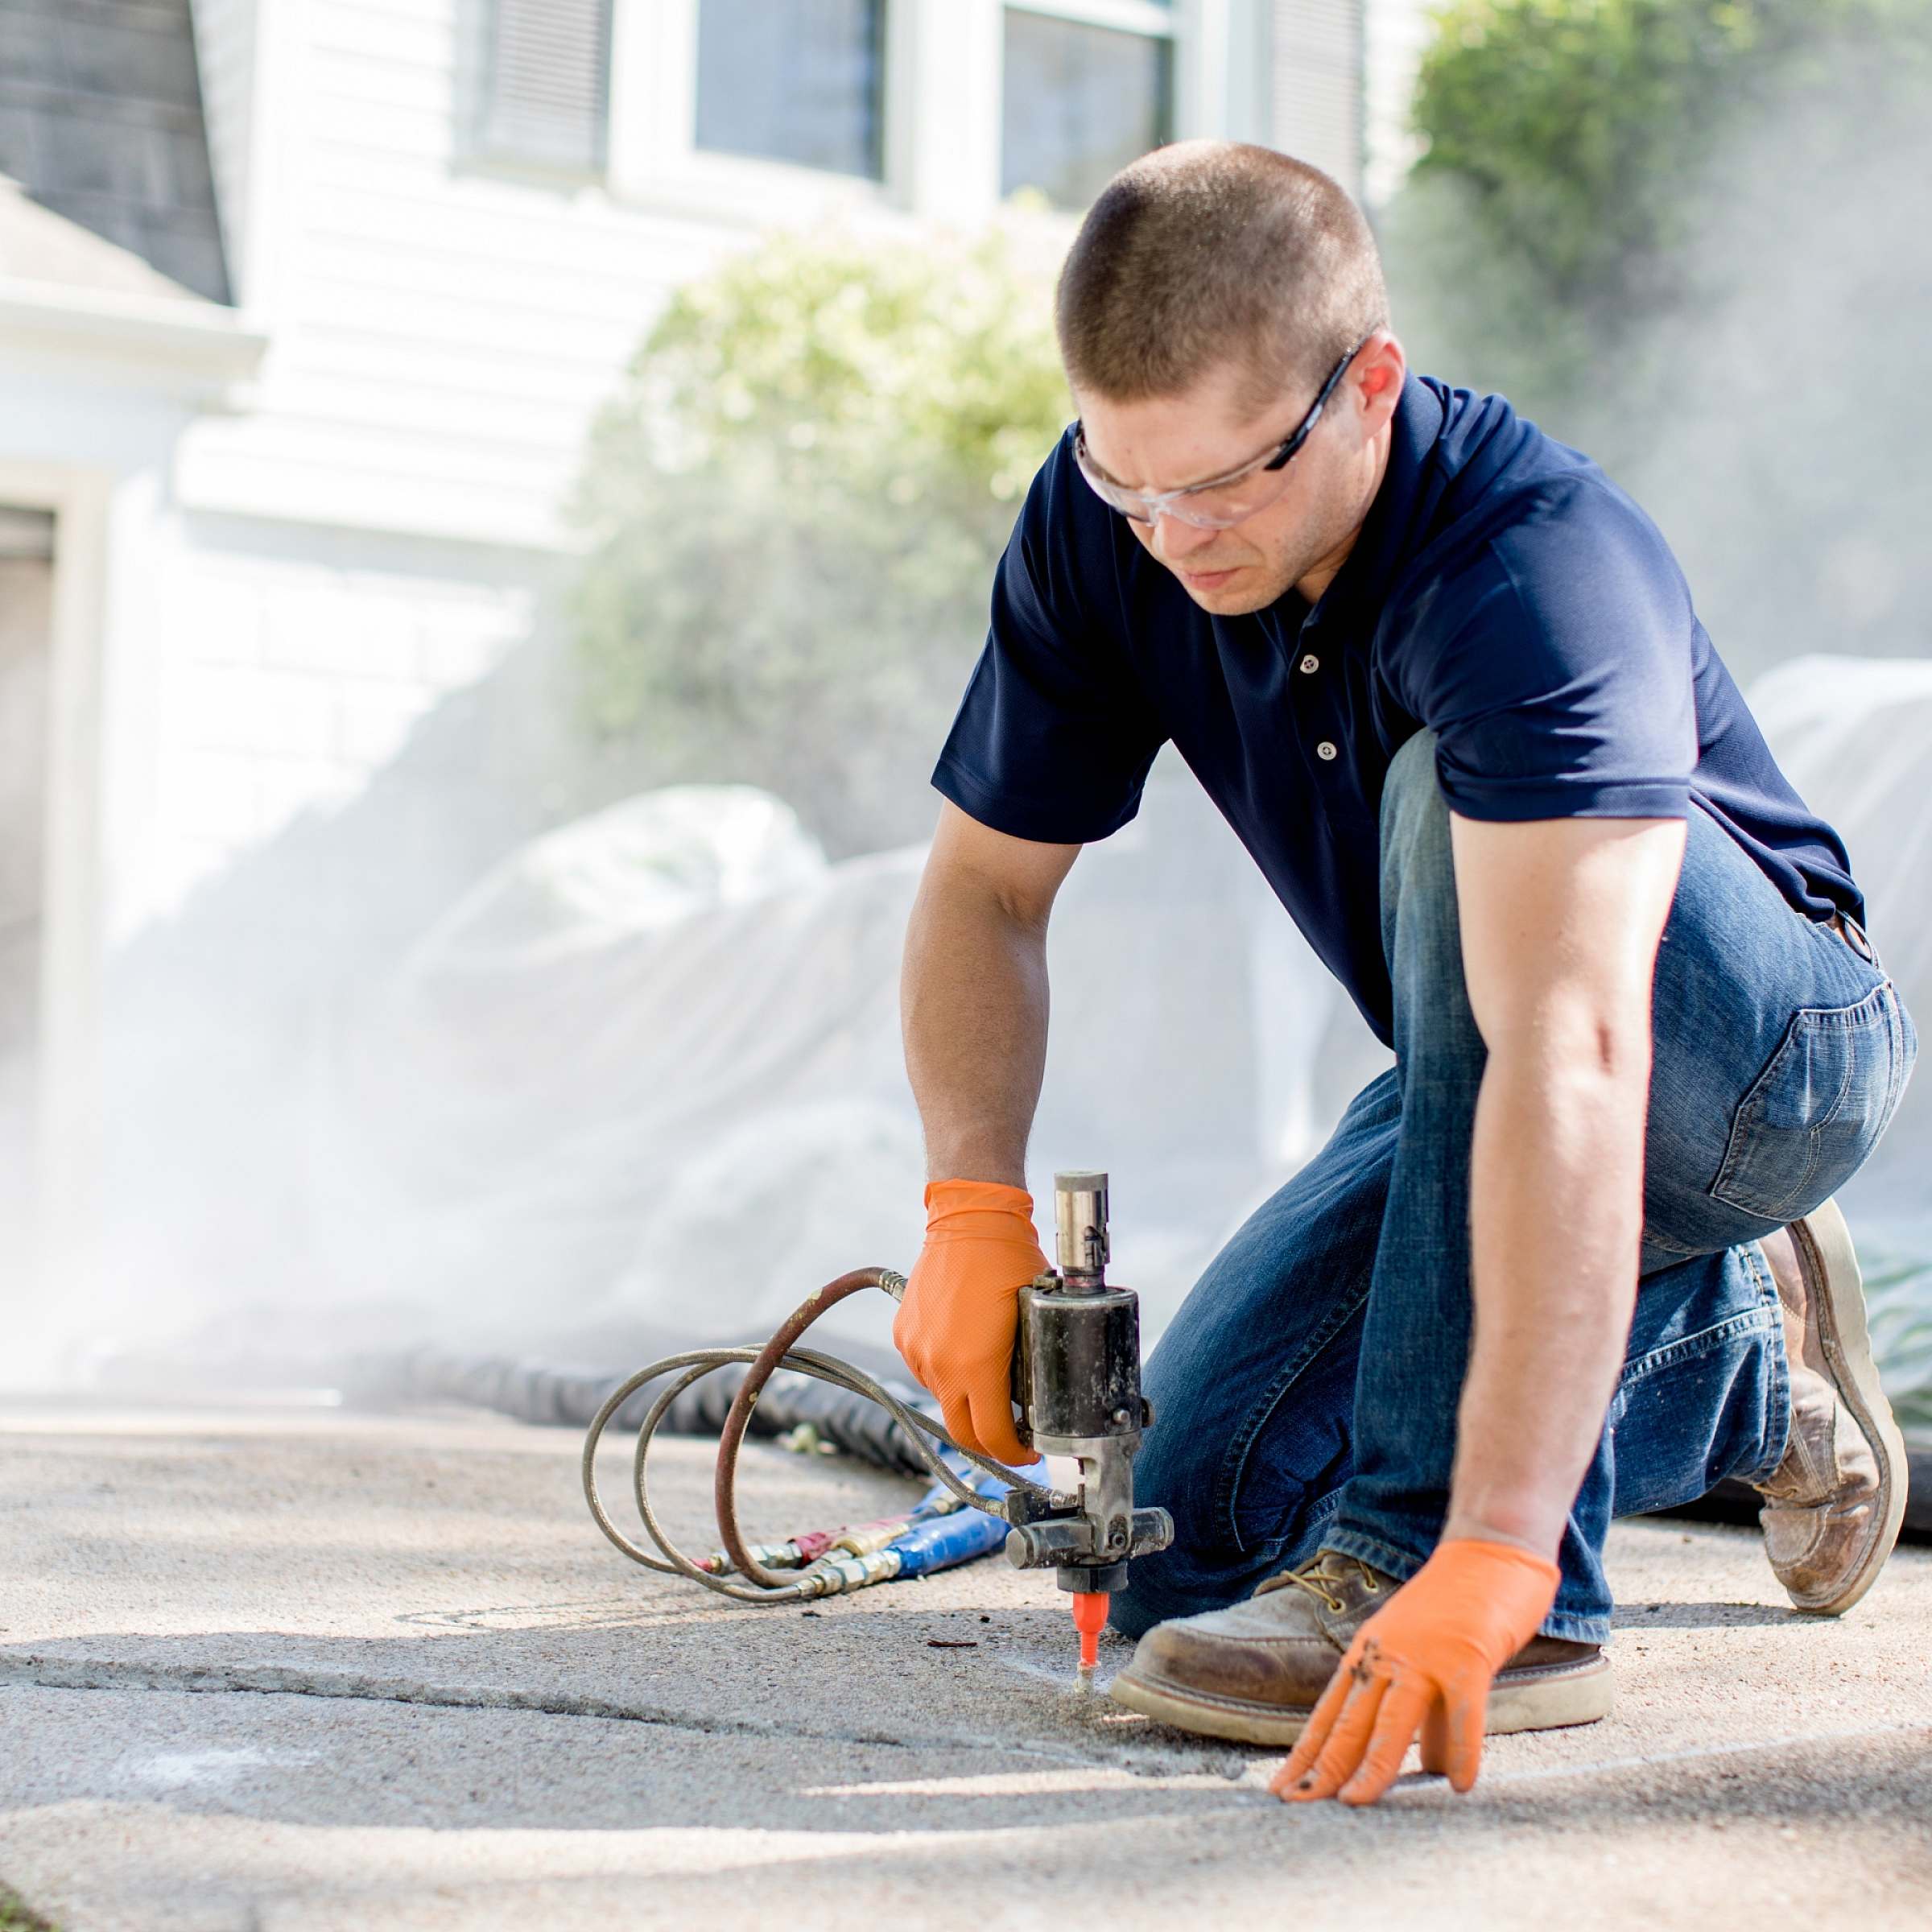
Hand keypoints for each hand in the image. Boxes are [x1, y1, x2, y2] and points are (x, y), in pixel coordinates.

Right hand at [892, 1179, 1046, 1465]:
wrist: (970, 1219)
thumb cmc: (1011, 1260)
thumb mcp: (1038, 1317)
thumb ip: (1035, 1363)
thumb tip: (1040, 1398)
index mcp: (976, 1365)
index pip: (993, 1436)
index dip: (1015, 1453)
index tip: (1030, 1450)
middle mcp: (940, 1364)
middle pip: (962, 1432)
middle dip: (990, 1442)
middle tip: (1012, 1435)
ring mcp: (917, 1350)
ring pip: (943, 1397)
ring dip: (967, 1399)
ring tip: (991, 1377)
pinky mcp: (904, 1334)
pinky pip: (927, 1368)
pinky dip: (947, 1370)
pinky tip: (966, 1347)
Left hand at [1271, 1538, 1559, 1806]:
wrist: (1491, 1550)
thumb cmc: (1459, 1611)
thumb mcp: (1430, 1665)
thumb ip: (1429, 1718)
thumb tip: (1430, 1771)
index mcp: (1369, 1655)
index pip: (1328, 1713)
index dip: (1306, 1754)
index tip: (1281, 1788)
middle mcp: (1386, 1655)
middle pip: (1348, 1720)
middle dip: (1322, 1766)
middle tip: (1296, 1805)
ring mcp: (1424, 1655)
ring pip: (1392, 1718)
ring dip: (1373, 1763)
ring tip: (1356, 1803)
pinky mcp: (1466, 1655)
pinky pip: (1462, 1709)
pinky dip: (1462, 1747)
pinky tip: (1459, 1784)